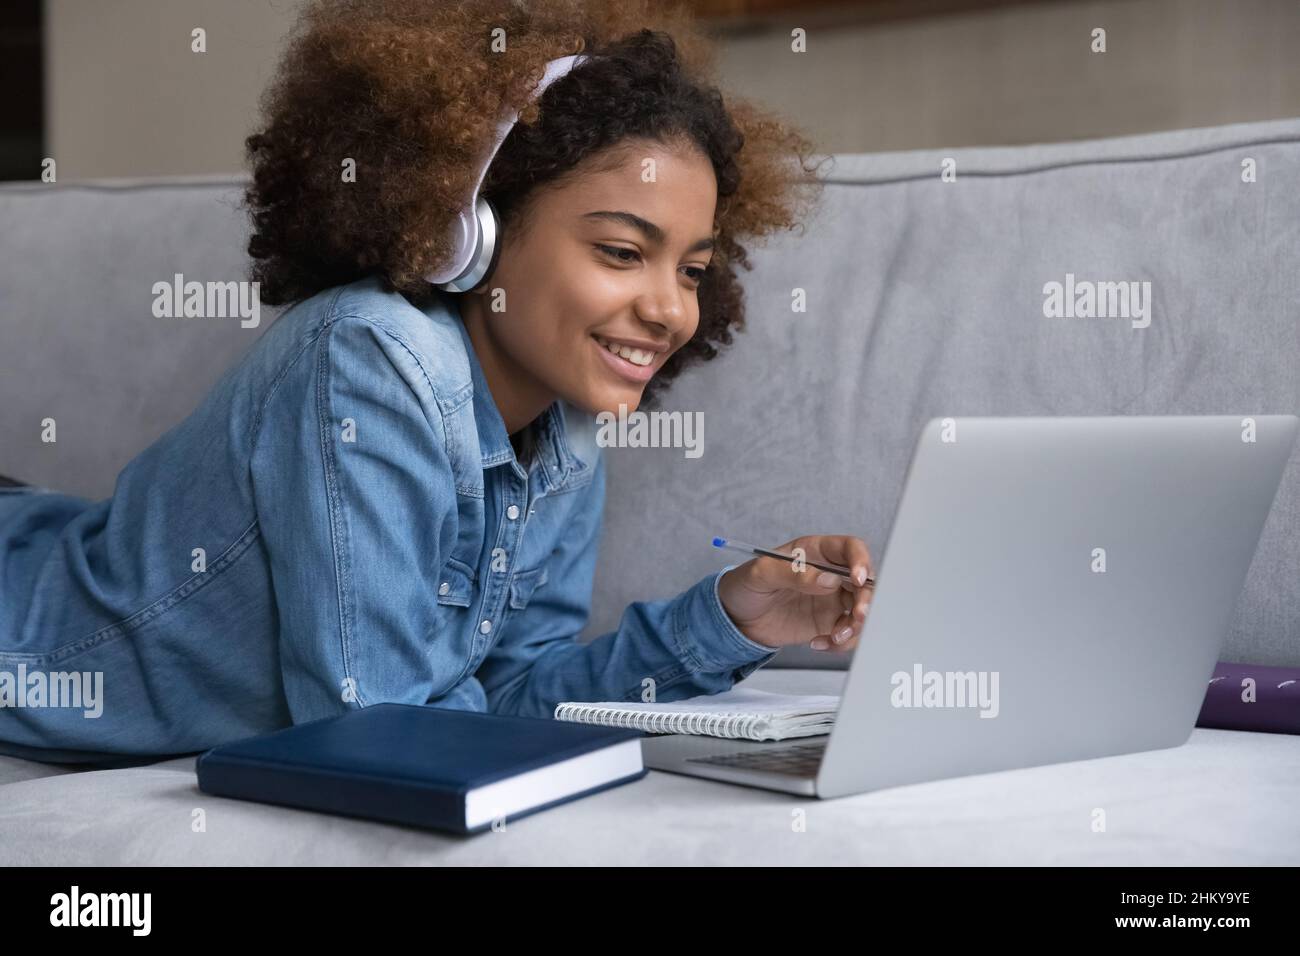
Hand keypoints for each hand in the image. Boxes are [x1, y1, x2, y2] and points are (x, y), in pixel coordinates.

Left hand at [716, 535, 874, 652]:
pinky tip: (818, 643)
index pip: (850, 548)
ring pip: (862, 610)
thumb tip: (828, 580)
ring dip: (856, 626)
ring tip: (835, 636)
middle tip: (857, 616)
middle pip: (865, 582)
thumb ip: (794, 574)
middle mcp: (830, 574)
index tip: (858, 579)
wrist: (736, 618)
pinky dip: (841, 643)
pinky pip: (848, 633)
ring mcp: (832, 600)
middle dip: (866, 600)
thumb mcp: (762, 574)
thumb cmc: (746, 585)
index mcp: (816, 552)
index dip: (861, 561)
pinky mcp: (828, 623)